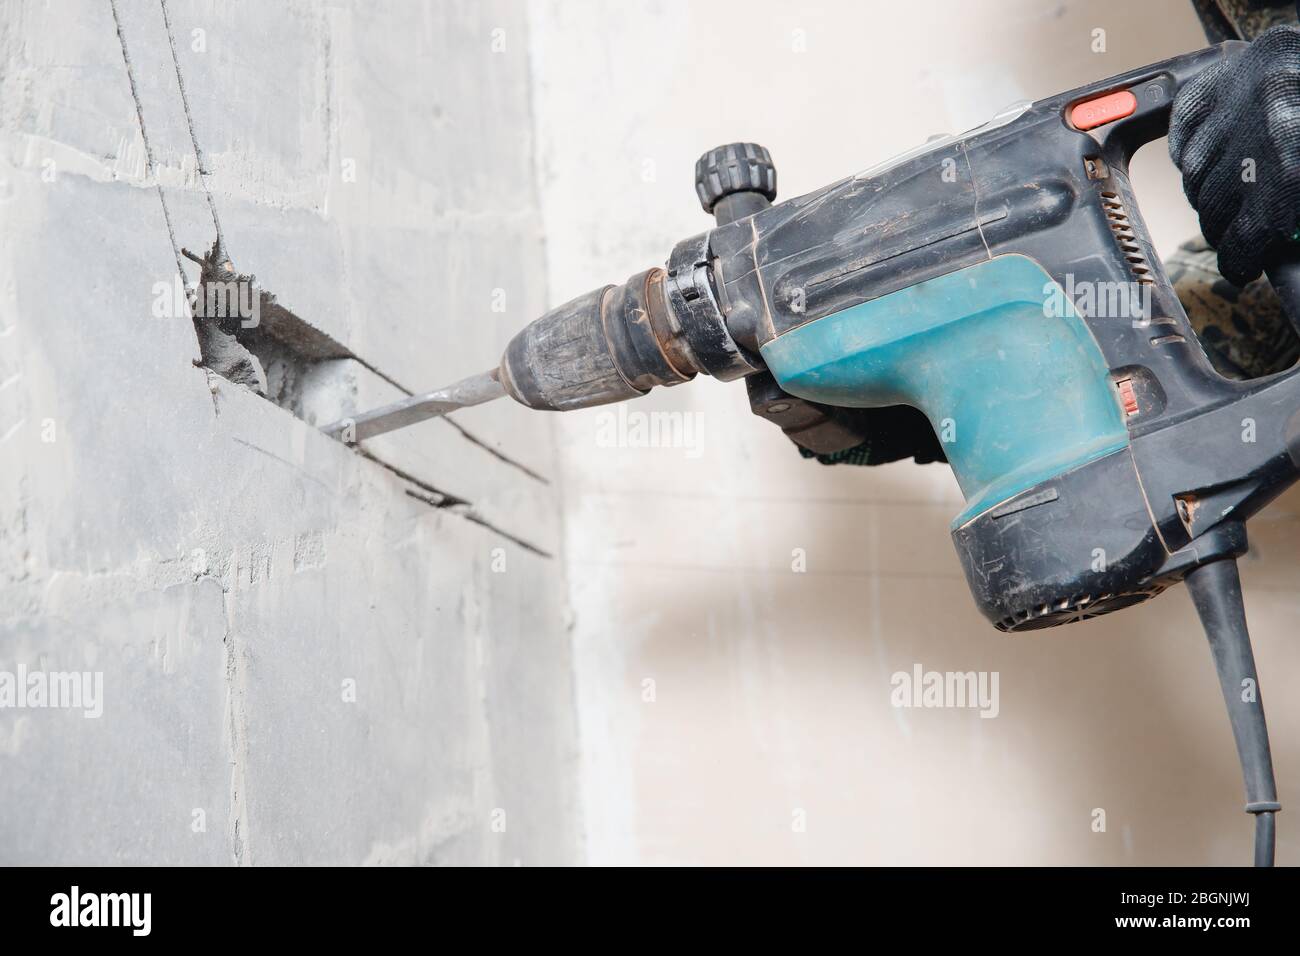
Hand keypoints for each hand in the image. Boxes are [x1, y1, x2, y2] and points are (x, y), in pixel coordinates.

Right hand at [1169, 26, 1299, 285]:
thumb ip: (1291, 214)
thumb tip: (1274, 253)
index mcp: (1292, 165)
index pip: (1248, 236)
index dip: (1243, 260)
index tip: (1243, 269)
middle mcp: (1259, 128)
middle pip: (1214, 206)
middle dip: (1225, 225)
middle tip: (1239, 234)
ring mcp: (1233, 99)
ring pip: (1193, 174)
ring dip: (1209, 190)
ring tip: (1231, 194)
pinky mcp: (1215, 80)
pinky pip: (1182, 133)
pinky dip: (1189, 150)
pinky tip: (1212, 158)